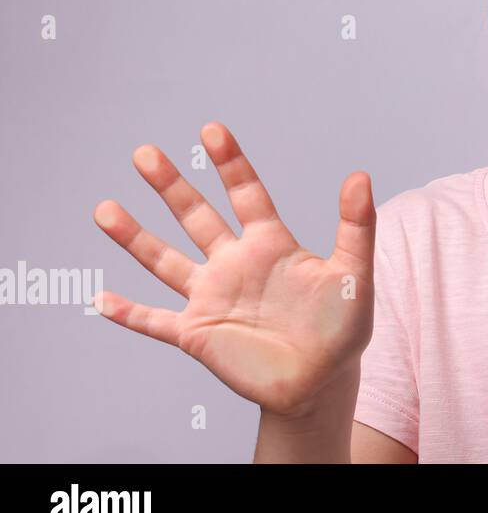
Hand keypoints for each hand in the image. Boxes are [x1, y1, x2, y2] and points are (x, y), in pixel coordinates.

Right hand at [91, 122, 376, 417]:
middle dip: (171, 186)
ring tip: (105, 209)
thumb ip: (357, 226)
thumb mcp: (354, 273)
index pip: (247, 194)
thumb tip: (361, 175)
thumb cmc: (340, 327)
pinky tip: (101, 298)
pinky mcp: (197, 334)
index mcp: (270, 245)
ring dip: (136, 237)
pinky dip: (128, 313)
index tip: (213, 130)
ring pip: (165, 261)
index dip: (231, 163)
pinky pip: (155, 322)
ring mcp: (212, 297)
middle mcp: (235, 264)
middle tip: (145, 154)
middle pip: (196, 217)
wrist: (321, 382)